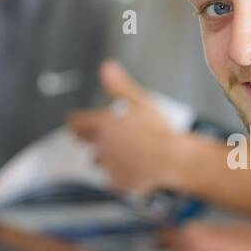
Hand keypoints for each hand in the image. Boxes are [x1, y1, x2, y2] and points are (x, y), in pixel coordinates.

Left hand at [67, 60, 181, 193]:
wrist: (174, 161)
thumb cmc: (160, 132)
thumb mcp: (142, 102)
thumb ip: (120, 86)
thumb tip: (107, 68)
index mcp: (104, 125)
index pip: (75, 122)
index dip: (76, 121)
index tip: (77, 122)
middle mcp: (101, 146)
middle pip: (86, 142)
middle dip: (94, 139)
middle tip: (109, 136)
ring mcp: (108, 166)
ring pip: (98, 161)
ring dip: (106, 157)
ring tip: (126, 153)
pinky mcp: (117, 182)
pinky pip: (111, 179)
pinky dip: (119, 175)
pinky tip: (134, 169)